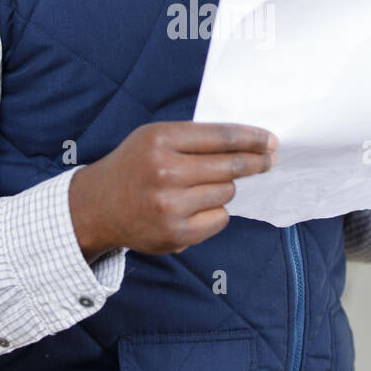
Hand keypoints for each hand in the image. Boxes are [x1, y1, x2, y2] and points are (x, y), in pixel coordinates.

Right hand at [69, 121, 277, 258]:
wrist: (98, 207)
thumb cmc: (135, 166)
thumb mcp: (154, 138)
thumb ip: (194, 138)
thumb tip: (249, 142)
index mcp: (160, 140)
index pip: (222, 137)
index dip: (253, 138)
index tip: (271, 141)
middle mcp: (165, 172)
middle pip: (231, 166)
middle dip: (256, 162)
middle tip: (269, 160)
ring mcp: (170, 206)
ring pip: (227, 192)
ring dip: (226, 188)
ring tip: (204, 186)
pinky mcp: (175, 233)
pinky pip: (219, 218)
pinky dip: (216, 212)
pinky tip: (197, 208)